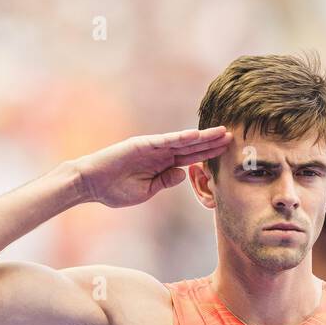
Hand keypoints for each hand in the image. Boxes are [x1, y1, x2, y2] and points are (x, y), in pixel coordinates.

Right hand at [73, 127, 232, 207]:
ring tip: (222, 133)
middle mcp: (160, 153)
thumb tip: (183, 173)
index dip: (209, 155)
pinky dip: (180, 138)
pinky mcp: (141, 145)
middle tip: (234, 136)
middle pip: (192, 147)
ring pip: (182, 141)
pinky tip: (195, 135)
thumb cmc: (114, 190)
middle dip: (212, 143)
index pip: (191, 159)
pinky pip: (164, 141)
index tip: (227, 152)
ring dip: (202, 137)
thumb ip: (165, 182)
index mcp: (162, 165)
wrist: (91, 184)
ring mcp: (152, 147)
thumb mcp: (146, 191)